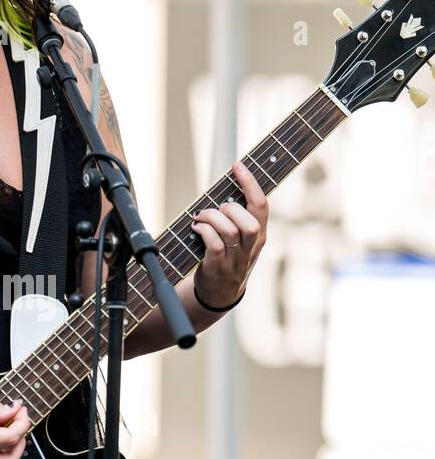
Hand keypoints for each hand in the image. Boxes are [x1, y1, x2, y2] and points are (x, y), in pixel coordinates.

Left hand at [190, 160, 267, 308]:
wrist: (220, 293)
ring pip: (230, 231)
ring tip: (201, 218)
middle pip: (249, 222)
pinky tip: (196, 228)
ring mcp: (235, 259)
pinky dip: (203, 231)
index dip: (250, 183)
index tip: (237, 165)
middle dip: (230, 209)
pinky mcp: (218, 267)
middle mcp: (250, 248)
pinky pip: (214, 244)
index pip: (261, 206)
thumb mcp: (241, 239)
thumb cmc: (228, 258)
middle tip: (216, 210)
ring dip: (211, 218)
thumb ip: (238, 218)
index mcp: (259, 236)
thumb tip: (223, 190)